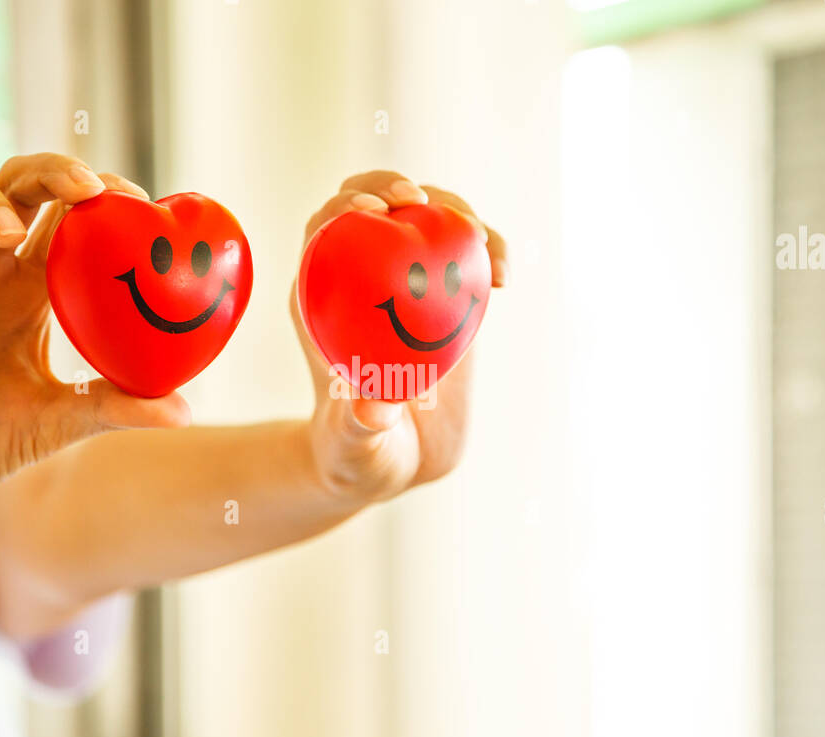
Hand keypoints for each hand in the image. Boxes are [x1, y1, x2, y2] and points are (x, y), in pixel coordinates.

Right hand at [0, 154, 190, 520]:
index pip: (70, 217)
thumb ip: (113, 408)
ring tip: (8, 233)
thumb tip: (185, 412)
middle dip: (52, 170)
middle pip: (17, 182)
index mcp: (32, 289)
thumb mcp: (53, 424)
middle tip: (85, 190)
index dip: (101, 195)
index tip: (136, 201)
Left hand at [291, 170, 506, 502]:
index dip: (347, 205)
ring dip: (455, 212)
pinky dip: (488, 250)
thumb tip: (373, 406)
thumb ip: (359, 426)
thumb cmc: (359, 453)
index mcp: (321, 298)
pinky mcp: (446, 295)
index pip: (325, 228)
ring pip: (425, 219)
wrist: (394, 461)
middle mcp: (361, 280)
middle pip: (372, 205)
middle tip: (428, 205)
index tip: (379, 211)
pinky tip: (503, 275)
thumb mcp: (355, 443)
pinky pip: (466, 255)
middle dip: (396, 187)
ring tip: (484, 245)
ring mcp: (407, 282)